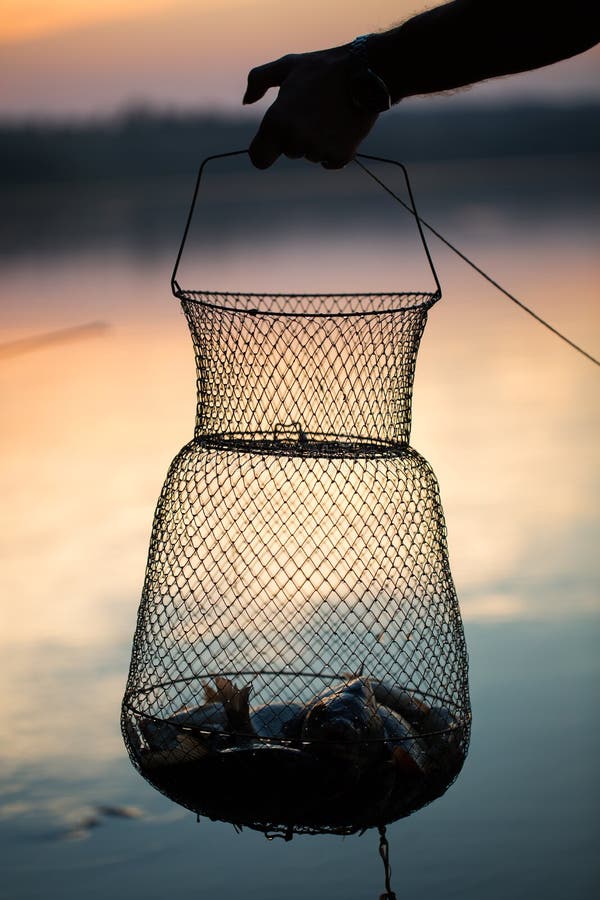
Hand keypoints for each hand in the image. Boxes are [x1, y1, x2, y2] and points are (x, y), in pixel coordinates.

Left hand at [243, 46, 379, 168]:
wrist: (365, 73)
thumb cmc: (322, 68)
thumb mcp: (286, 66)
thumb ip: (259, 80)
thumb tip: (247, 101)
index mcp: (277, 122)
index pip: (259, 158)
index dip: (263, 150)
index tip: (271, 143)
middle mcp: (296, 140)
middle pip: (288, 152)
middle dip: (296, 136)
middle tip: (312, 110)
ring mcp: (319, 150)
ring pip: (310, 154)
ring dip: (316, 141)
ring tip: (329, 114)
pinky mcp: (340, 156)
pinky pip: (329, 161)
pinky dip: (334, 148)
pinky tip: (340, 127)